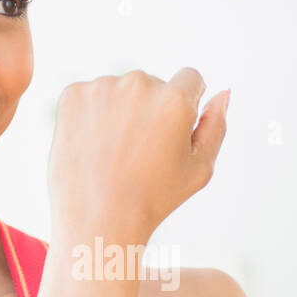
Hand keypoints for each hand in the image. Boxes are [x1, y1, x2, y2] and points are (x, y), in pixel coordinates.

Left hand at [48, 68, 229, 242]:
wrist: (97, 218)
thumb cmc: (153, 199)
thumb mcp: (199, 169)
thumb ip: (216, 126)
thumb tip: (223, 93)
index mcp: (176, 99)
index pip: (190, 78)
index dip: (184, 106)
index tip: (168, 132)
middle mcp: (140, 83)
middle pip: (152, 85)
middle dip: (150, 110)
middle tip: (138, 153)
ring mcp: (103, 87)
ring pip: (119, 91)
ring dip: (119, 111)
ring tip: (113, 153)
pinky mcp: (73, 95)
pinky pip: (89, 97)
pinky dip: (90, 115)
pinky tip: (92, 146)